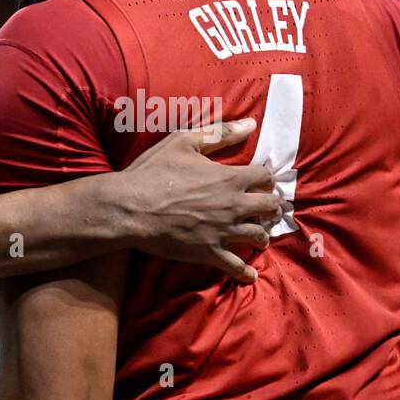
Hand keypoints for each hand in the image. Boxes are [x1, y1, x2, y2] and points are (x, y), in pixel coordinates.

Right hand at [120, 119, 282, 283]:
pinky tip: (249, 274)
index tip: (260, 182)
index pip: (266, 177)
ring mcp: (223, 231)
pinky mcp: (209, 253)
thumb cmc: (153, 171)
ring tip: (257, 237)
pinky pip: (236, 267)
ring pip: (258, 237)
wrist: (129, 208)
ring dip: (261, 236)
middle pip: (270, 207)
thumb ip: (220, 133)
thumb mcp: (184, 141)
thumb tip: (250, 124)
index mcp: (230, 178)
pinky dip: (246, 272)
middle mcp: (234, 205)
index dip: (266, 179)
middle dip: (270, 207)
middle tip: (265, 209)